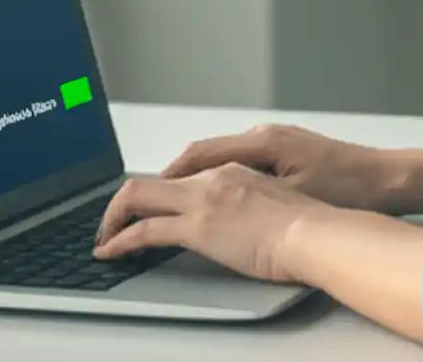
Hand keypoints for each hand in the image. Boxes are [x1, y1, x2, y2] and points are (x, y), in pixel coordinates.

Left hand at [93, 163, 328, 282]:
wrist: (317, 233)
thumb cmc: (312, 226)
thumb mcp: (281, 203)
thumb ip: (255, 203)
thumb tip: (245, 220)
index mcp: (235, 170)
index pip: (182, 173)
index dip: (159, 190)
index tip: (150, 206)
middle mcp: (213, 178)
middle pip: (151, 179)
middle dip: (124, 201)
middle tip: (113, 221)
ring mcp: (203, 200)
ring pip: (138, 197)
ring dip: (114, 218)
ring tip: (105, 238)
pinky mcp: (196, 227)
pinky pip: (143, 230)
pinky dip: (120, 240)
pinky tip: (110, 252)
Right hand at [161, 125, 402, 212]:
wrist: (389, 180)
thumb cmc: (349, 186)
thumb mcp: (291, 197)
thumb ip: (248, 196)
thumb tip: (211, 201)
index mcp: (263, 142)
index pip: (200, 153)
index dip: (169, 174)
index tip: (144, 191)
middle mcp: (267, 135)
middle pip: (206, 152)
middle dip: (176, 175)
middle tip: (149, 198)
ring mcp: (279, 141)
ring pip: (224, 155)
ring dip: (199, 176)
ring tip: (178, 199)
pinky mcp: (290, 153)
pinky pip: (243, 160)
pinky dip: (222, 176)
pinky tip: (220, 196)